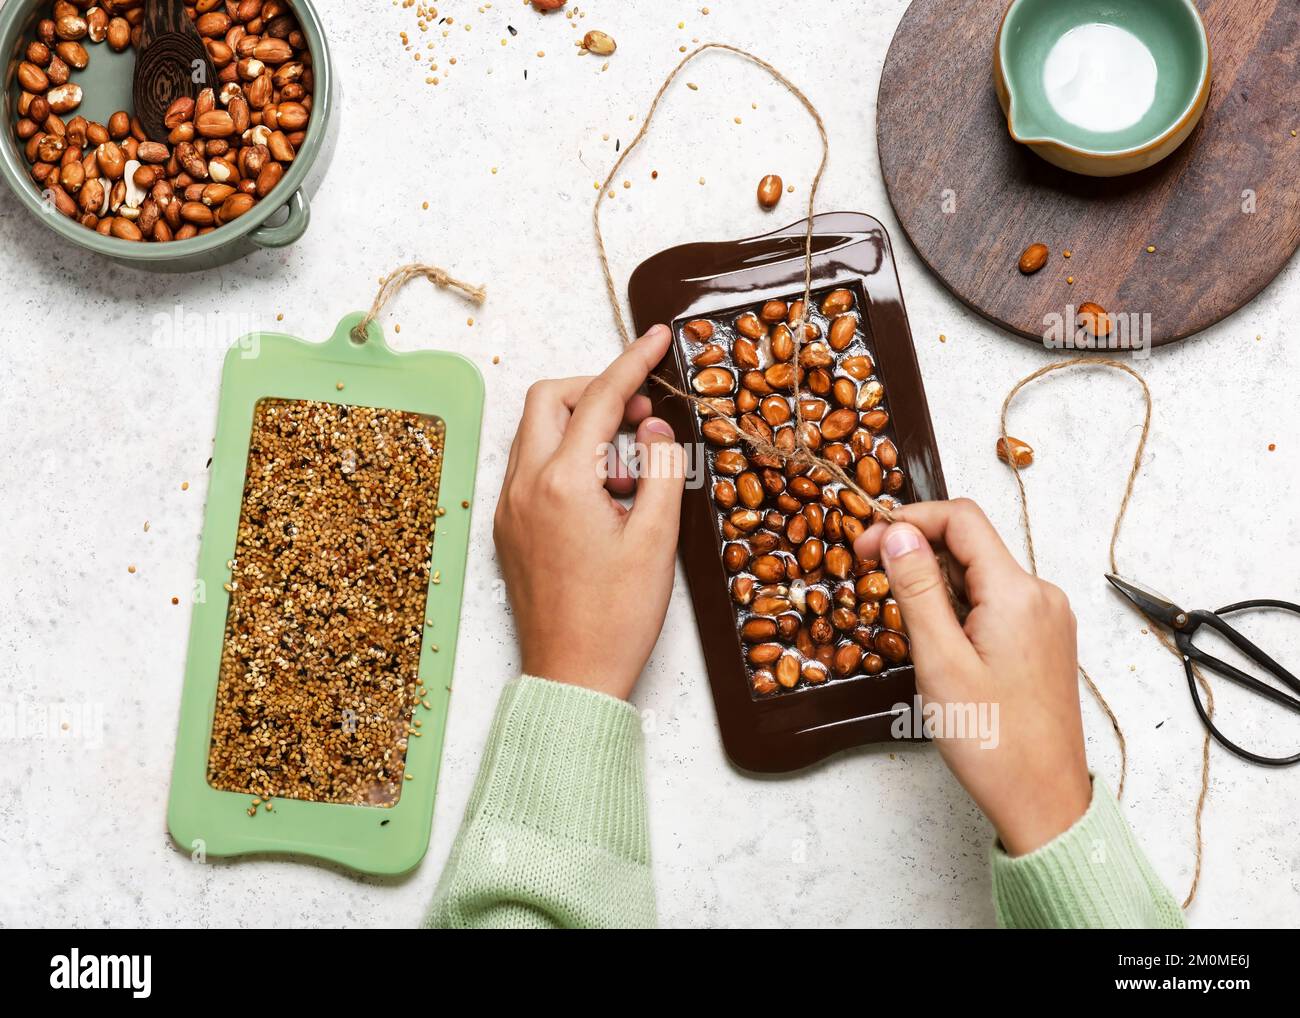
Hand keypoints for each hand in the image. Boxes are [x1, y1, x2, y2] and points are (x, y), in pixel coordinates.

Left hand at [493, 325, 685, 700]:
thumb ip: (662, 468)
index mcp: (561, 484)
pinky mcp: (509, 530)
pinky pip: (532, 468)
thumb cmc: (617, 618)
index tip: (656, 339)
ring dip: (581, 426)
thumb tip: (655, 427)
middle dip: (595, 389)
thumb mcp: (657, 539)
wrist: (572, 678)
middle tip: (641, 412)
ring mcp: (510, 509)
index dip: (632, 362)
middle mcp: (524, 487)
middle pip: (549, 399)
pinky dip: (566, 458)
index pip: (599, 399)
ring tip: (628, 464)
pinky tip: (604, 493)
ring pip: (536, 432)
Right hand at [854, 499, 1091, 855]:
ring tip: (910, 629)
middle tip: (873, 578)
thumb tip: (896, 533)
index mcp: (1017, 593)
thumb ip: (917, 590)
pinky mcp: (1043, 641)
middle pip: (971, 544)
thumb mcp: (940, 661)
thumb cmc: (993, 742)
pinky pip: (995, 602)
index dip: (908, 519)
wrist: (1044, 802)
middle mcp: (1040, 596)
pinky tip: (940, 643)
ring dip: (937, 583)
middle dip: (918, 551)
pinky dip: (959, 607)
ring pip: (980, 574)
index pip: (960, 519)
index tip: (866, 543)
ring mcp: (1046, 619)